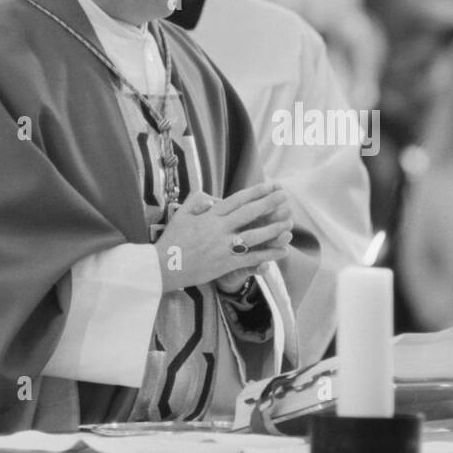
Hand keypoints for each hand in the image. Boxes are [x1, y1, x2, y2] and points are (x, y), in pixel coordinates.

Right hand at [153, 183, 293, 293]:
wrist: (163, 267)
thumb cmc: (172, 240)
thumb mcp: (181, 214)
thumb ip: (198, 201)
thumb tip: (213, 196)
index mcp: (210, 216)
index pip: (237, 200)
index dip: (255, 192)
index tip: (270, 185)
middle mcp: (219, 229)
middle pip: (249, 213)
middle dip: (269, 203)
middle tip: (285, 195)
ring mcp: (224, 247)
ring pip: (254, 235)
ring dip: (274, 228)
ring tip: (289, 222)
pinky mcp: (226, 264)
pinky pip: (252, 257)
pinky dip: (269, 254)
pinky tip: (283, 250)